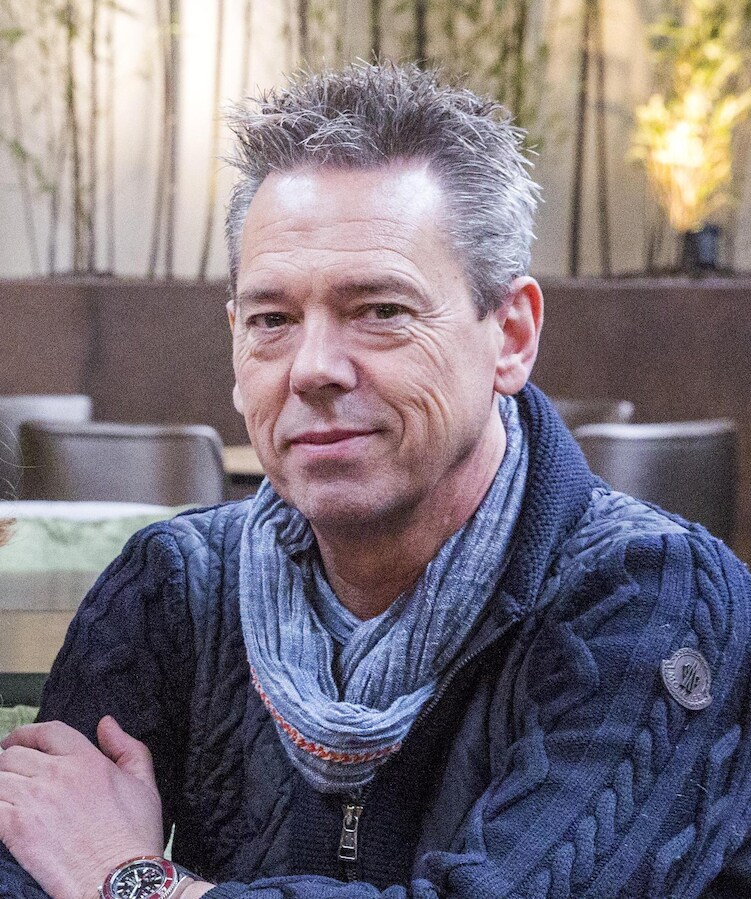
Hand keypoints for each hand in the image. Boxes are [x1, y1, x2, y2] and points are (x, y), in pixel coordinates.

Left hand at [0, 716, 163, 898]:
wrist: (118, 878)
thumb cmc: (133, 836)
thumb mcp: (144, 783)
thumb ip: (127, 747)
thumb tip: (107, 724)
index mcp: (86, 759)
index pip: (46, 731)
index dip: (27, 734)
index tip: (18, 741)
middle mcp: (56, 773)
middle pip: (14, 754)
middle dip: (10, 762)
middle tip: (12, 774)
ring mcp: (34, 799)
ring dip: (1, 785)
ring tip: (7, 795)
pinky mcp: (15, 828)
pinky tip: (4, 815)